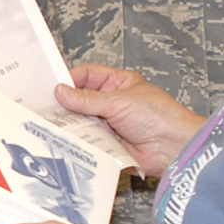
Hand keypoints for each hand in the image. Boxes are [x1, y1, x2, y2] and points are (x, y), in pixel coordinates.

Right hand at [58, 64, 204, 176]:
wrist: (174, 147)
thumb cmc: (160, 117)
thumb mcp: (119, 101)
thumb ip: (87, 99)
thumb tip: (62, 92)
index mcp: (118, 83)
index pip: (87, 75)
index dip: (70, 79)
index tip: (53, 88)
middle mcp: (112, 103)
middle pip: (81, 100)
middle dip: (67, 105)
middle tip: (48, 109)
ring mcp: (110, 124)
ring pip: (82, 122)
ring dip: (72, 125)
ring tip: (56, 126)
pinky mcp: (108, 144)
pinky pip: (88, 141)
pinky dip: (79, 142)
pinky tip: (70, 141)